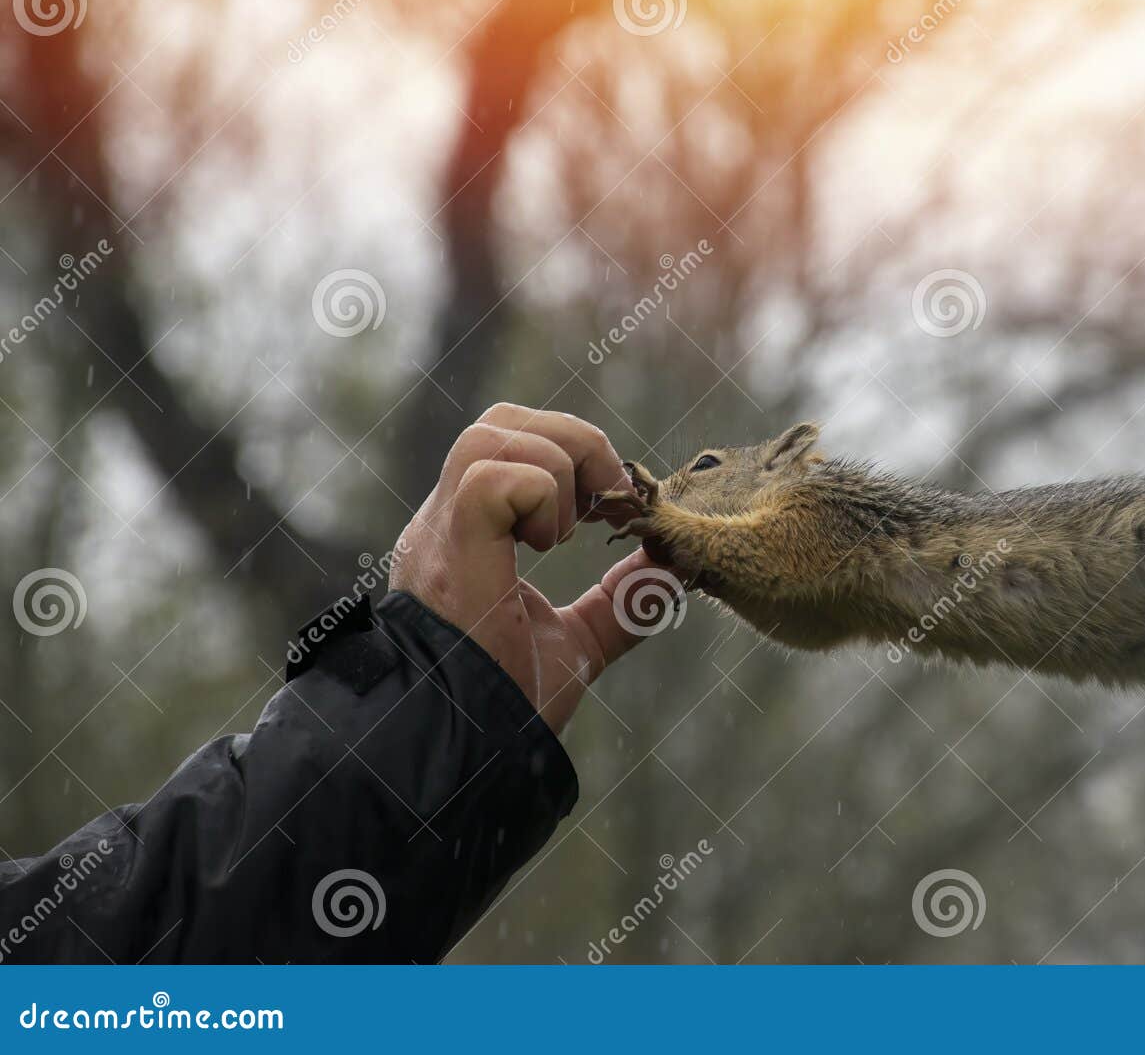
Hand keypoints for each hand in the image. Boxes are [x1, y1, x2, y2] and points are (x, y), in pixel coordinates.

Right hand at [388, 404, 667, 734]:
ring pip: (495, 431)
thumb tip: (671, 568)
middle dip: (572, 442)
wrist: (467, 754)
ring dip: (558, 467)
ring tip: (567, 532)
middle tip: (603, 505)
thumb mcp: (576, 642)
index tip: (611, 510)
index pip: (511, 442)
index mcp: (470, 533)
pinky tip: (544, 547)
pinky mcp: (451, 549)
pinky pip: (494, 476)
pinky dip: (540, 497)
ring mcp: (444, 532)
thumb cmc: (504, 707)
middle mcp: (448, 521)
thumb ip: (618, 603)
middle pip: (503, 419)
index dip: (573, 455)